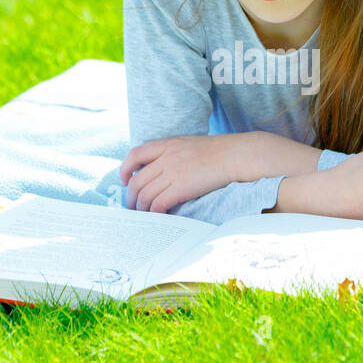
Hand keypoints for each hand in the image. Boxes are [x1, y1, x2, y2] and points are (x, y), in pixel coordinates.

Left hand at [120, 134, 253, 213]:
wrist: (237, 155)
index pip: (135, 154)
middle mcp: (166, 158)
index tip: (124, 181)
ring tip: (145, 216)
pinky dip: (155, 213)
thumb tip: (164, 172)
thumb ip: (175, 154)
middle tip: (133, 208)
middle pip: (136, 180)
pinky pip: (158, 204)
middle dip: (131, 198)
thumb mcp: (191, 145)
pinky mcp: (181, 187)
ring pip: (145, 195)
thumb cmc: (220, 152)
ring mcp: (173, 172)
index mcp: (168, 145)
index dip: (125, 168)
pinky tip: (159, 217)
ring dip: (141, 209)